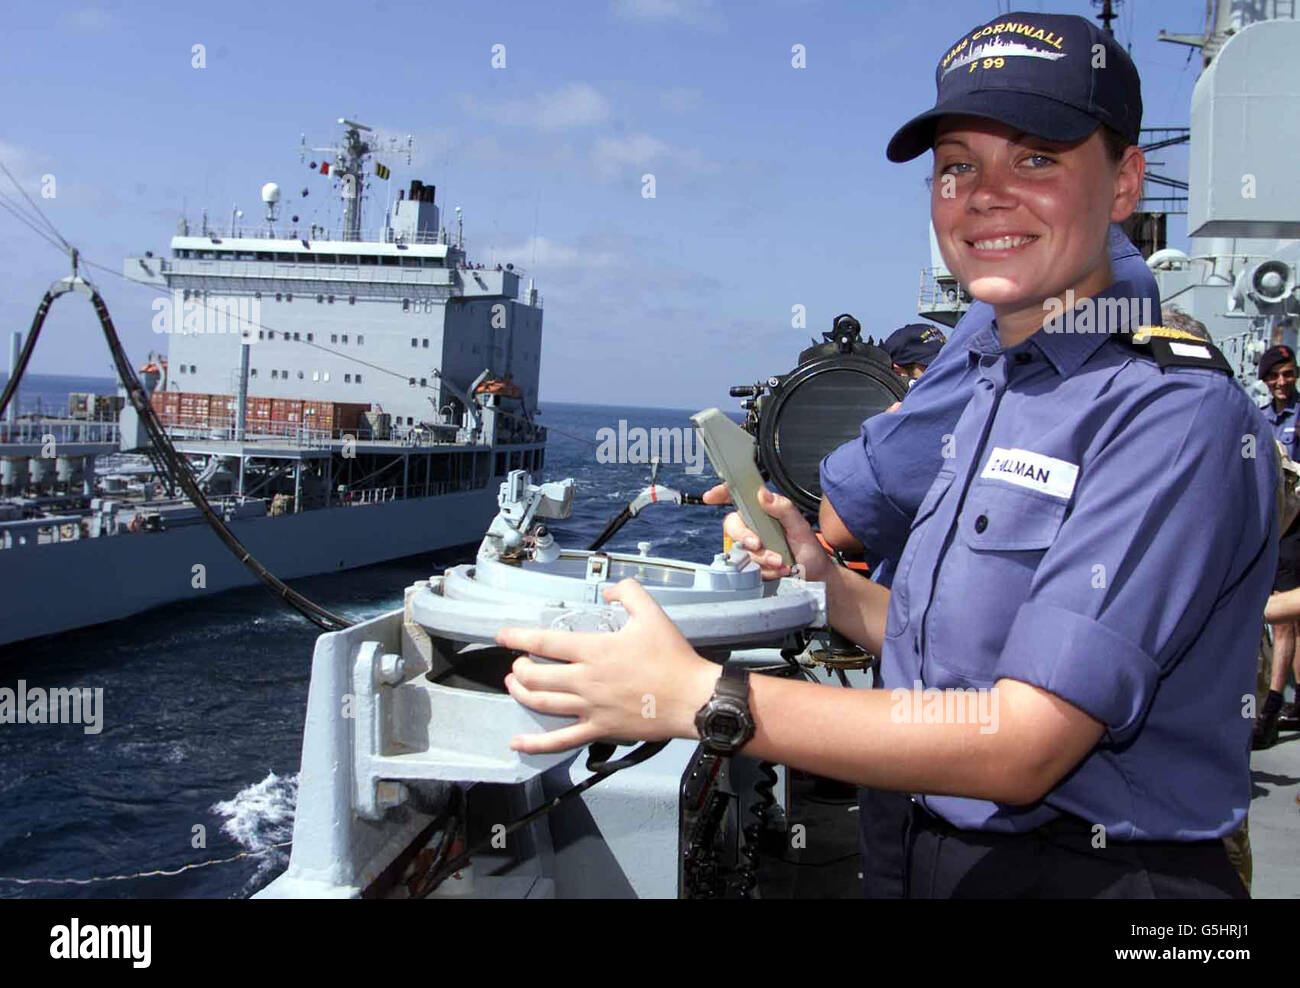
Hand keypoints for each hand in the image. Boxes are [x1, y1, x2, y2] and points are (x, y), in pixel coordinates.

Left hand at [498, 578, 717, 753]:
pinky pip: (560, 740)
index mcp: (595, 650)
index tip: (503, 635)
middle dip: (519, 667)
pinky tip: (517, 743)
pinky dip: (535, 743)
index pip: (545, 642)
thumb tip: (609, 591)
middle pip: (536, 675)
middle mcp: (586, 680)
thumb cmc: (673, 658)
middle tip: (518, 662)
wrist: (692, 699)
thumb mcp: (652, 614)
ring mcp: (590, 708)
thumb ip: (628, 593)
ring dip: (521, 693)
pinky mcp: (599, 729)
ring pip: (542, 702)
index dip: (518, 637)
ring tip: (515, 685)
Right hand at [701, 483, 832, 582]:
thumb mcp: (800, 526)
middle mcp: (754, 527)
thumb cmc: (808, 549)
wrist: (814, 575)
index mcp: (763, 512)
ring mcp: (752, 547)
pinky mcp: (753, 565)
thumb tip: (763, 494)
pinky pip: (748, 568)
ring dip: (762, 558)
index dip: (722, 494)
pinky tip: (779, 570)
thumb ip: (783, 508)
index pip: (739, 499)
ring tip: (782, 562)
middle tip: (759, 544)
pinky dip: (765, 570)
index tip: (711, 497)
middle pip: (733, 526)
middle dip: (744, 537)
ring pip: (741, 550)